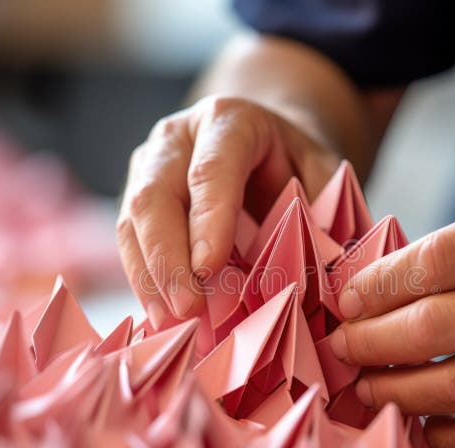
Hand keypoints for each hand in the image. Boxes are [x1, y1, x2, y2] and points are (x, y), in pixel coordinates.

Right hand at [117, 96, 338, 322]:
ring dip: (149, 274)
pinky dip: (143, 277)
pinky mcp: (137, 194)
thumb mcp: (325, 172)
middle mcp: (178, 137)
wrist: (267, 144)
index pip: (211, 170)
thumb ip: (323, 210)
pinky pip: (130, 238)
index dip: (208, 220)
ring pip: (133, 219)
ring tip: (169, 318)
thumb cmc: (295, 162)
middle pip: (156, 196)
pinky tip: (158, 310)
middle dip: (168, 258)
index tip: (209, 269)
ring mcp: (151, 164)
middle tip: (188, 307)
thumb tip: (319, 269)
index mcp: (229, 121)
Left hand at [327, 191, 454, 447]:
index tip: (349, 299)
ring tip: (366, 385)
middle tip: (342, 347)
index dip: (378, 284)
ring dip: (395, 390)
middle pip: (434, 326)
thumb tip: (391, 286)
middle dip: (371, 341)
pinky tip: (418, 423)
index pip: (435, 260)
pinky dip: (446, 432)